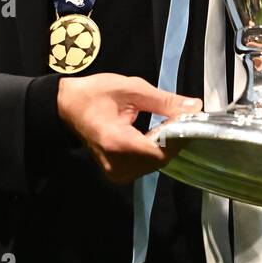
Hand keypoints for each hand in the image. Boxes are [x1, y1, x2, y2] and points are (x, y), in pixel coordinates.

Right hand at [56, 73, 202, 184]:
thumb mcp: (131, 89)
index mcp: (117, 143)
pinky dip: (154, 149)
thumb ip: (165, 101)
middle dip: (175, 138)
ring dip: (166, 144)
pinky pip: (145, 164)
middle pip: (160, 159)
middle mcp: (117, 165)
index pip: (162, 150)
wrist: (66, 107)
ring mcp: (116, 173)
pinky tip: (154, 132)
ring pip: (155, 163)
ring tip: (165, 122)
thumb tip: (195, 107)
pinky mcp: (117, 174)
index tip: (189, 116)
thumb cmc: (95, 94)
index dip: (179, 135)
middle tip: (179, 116)